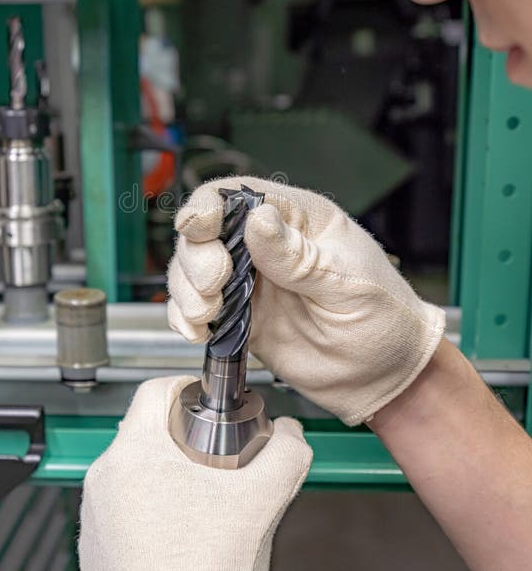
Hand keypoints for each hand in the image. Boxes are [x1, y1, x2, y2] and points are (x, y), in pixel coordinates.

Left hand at [79, 375, 311, 570]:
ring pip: (133, 474)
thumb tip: (292, 436)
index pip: (154, 389)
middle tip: (216, 456)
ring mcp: (94, 517)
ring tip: (203, 502)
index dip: (186, 387)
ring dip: (166, 477)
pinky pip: (122, 513)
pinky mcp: (94, 552)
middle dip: (183, 438)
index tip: (206, 401)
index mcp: (134, 452)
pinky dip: (150, 514)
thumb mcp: (261, 501)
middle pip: (145, 432)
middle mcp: (103, 479)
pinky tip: (182, 537)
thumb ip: (285, 455)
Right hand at [167, 177, 444, 425]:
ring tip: (207, 313)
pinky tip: (197, 331)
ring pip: (193, 269)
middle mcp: (267, 245)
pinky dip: (185, 318)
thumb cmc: (384, 317)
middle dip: (197, 257)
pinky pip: (197, 310)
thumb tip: (257, 220)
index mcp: (298, 218)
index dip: (209, 206)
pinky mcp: (239, 317)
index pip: (239, 194)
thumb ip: (300, 257)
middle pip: (205, 231)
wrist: (385, 376)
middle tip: (213, 285)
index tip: (197, 228)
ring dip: (186, 289)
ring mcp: (250, 281)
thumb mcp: (348, 284)